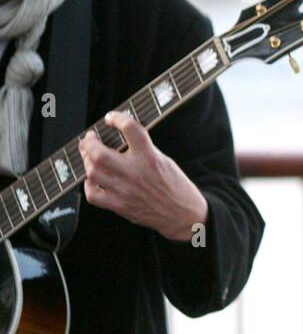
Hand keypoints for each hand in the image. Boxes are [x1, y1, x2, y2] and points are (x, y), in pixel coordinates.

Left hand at [79, 110, 209, 241]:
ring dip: (87, 161)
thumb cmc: (177, 187)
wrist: (184, 215)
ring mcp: (125, 191)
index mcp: (151, 158)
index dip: (117, 118)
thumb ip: (144, 151)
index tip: (111, 117)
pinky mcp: (120, 206)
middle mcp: (136, 173)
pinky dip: (89, 184)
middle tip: (90, 139)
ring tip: (89, 157)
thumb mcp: (166, 161)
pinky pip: (93, 194)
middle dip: (89, 143)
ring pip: (92, 172)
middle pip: (99, 153)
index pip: (130, 129)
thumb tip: (123, 140)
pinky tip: (94, 180)